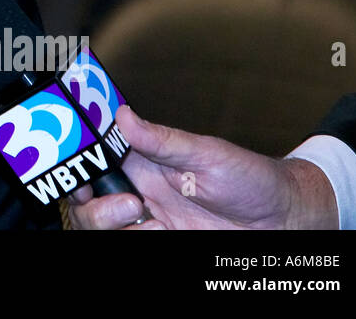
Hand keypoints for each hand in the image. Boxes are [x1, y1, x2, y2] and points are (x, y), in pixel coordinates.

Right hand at [67, 105, 338, 229]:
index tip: (69, 156)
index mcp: (145, 158)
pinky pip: (128, 241)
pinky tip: (149, 229)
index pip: (96, 152)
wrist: (286, 221)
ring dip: (103, 218)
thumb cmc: (254, 179)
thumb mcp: (207, 154)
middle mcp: (140, 188)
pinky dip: (128, 236)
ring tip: (135, 213)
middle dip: (82, 195)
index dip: (76, 153)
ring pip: (98, 221)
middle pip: (86, 192)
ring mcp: (149, 218)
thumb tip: (122, 114)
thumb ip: (162, 140)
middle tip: (112, 197)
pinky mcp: (161, 240)